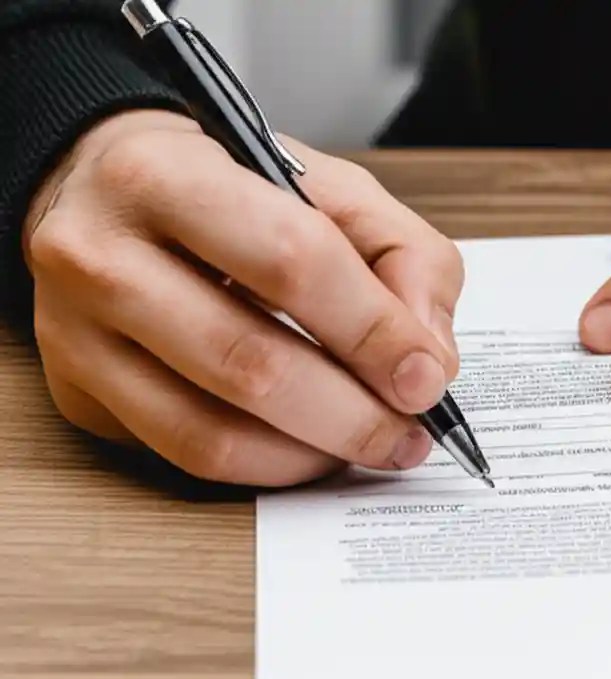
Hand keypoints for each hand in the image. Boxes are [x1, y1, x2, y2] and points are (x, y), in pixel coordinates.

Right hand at [23, 110, 462, 485]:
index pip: (290, 263)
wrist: (103, 192)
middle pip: (248, 363)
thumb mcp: (330, 187)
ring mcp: (77, 334)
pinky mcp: (80, 395)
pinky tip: (313, 448)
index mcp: (164, 175)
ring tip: (375, 445)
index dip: (374, 331)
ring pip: (211, 432)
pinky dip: (268, 466)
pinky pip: (185, 456)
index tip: (427, 375)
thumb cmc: (228, 188)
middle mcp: (98, 254)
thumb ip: (405, 256)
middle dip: (353, 414)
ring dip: (316, 454)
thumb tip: (428, 357)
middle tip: (410, 432)